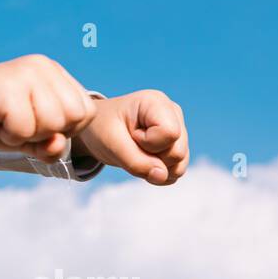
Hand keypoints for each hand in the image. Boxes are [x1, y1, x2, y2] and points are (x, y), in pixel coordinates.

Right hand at [0, 55, 97, 162]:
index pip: (87, 111)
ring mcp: (25, 74)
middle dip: (47, 132)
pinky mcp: (6, 88)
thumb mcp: (29, 137)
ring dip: (26, 135)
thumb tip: (58, 144)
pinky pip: (23, 128)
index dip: (67, 129)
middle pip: (73, 117)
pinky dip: (9, 136)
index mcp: (55, 74)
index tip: (39, 125)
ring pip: (50, 123)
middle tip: (20, 124)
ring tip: (7, 122)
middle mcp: (43, 68)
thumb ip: (51, 145)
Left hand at [72, 90, 187, 184]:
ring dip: (155, 167)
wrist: (97, 129)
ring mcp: (178, 129)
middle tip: (131, 145)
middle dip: (152, 158)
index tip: (130, 135)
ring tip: (136, 152)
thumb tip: (163, 176)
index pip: (170, 133)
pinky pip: (177, 170)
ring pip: (180, 163)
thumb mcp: (112, 144)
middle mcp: (173, 113)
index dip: (149, 143)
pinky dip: (159, 172)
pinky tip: (143, 160)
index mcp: (156, 102)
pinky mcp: (177, 145)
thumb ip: (136, 162)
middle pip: (177, 151)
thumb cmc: (102, 128)